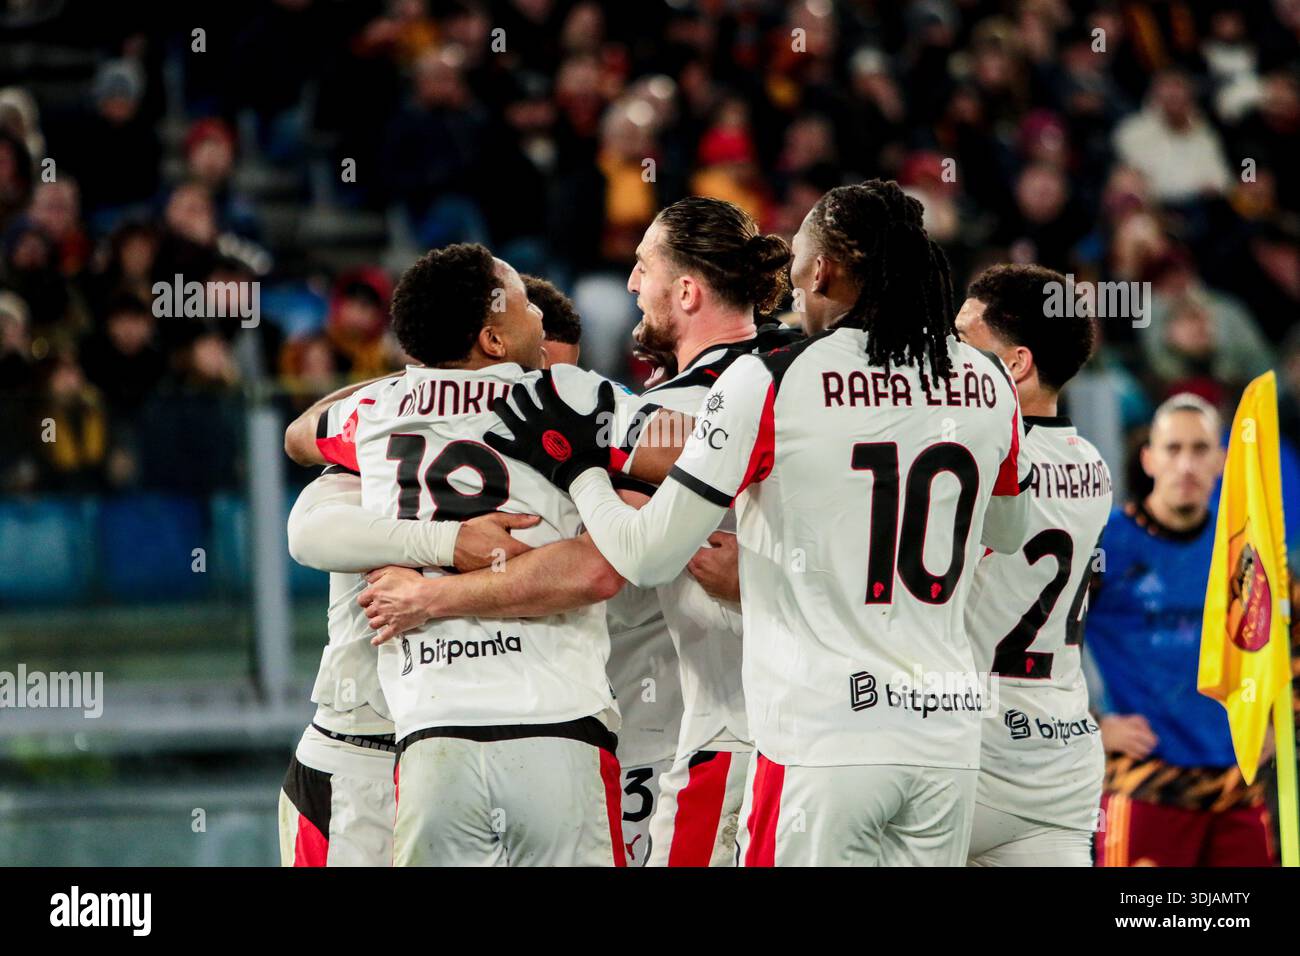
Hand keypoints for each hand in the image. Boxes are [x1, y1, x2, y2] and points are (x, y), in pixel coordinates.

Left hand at [359, 566, 434, 644]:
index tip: (368, 600)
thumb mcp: (392, 570)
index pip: (362, 599)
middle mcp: (379, 607)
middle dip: (372, 610)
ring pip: (373, 624)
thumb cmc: (411, 582)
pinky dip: (378, 640)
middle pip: (368, 612)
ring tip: (378, 620)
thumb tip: (367, 578)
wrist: (425, 597)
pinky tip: (375, 641)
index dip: (365, 600)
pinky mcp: (396, 627)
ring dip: (375, 622)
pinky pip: (384, 636)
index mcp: (376, 593)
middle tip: (376, 609)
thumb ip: (377, 573)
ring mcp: (387, 618)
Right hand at [453, 512, 539, 571]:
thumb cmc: (474, 530)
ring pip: (512, 574)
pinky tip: (499, 570)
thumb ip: (518, 520)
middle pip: (524, 567)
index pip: (533, 554)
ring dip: (514, 570)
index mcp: (512, 549)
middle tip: (529, 561)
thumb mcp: (496, 520)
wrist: (451, 544)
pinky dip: (501, 575)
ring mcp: (497, 573)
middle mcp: (506, 563)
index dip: (539, 554)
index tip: (540, 552)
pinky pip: (499, 579)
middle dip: (528, 564)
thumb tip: (536, 519)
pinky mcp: (487, 579)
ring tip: (513, 566)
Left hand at [485, 370, 613, 489]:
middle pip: (521, 397)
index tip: (541, 378)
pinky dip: (494, 439)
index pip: (542, 387)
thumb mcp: (602, 419)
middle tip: (518, 388)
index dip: (541, 379)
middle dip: (519, 390)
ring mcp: (527, 435)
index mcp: (555, 409)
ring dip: (501, 407)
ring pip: (507, 415)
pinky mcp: (522, 451)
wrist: (581, 472)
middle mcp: (537, 418)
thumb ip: (604, 399)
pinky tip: (486, 434)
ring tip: (498, 402)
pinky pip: (502, 444)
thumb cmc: (592, 445)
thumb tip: (605, 383)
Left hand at [686, 532, 740, 602]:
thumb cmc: (741, 566)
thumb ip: (716, 536)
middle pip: (691, 561)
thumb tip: (710, 538)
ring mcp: (704, 583)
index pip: (690, 549)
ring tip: (715, 562)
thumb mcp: (731, 542)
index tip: (703, 544)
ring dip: (702, 566)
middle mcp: (699, 572)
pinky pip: (704, 581)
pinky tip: (718, 573)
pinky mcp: (710, 591)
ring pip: (696, 572)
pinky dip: (708, 577)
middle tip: (708, 552)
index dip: (697, 544)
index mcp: (701, 558)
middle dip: (697, 555)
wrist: (749, 584)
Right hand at [1100, 714, 1158, 758]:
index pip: (1140, 720)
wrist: (1089, 733)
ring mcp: (1123, 738)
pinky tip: (1140, 756)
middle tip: (1154, 742)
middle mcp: (1125, 729)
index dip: (1146, 726)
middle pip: (1142, 734)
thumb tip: (1132, 724)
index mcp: (1124, 720)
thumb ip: (1123, 720)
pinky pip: (1131, 752)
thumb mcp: (1112, 718)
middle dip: (1150, 739)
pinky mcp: (1119, 746)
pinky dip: (1137, 754)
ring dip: (1145, 748)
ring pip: (1139, 745)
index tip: (1148, 730)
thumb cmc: (1100, 725)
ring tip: (1147, 750)